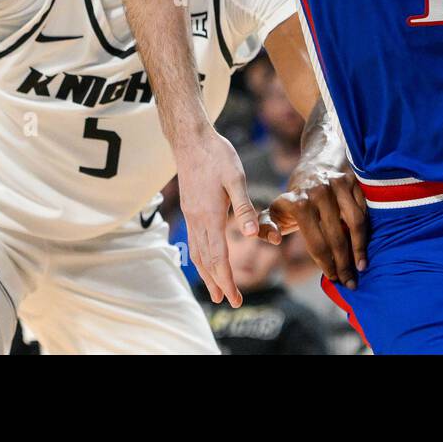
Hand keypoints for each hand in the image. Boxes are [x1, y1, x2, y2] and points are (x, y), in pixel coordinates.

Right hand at [174, 127, 256, 307]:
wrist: (190, 139)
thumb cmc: (216, 155)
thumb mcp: (236, 177)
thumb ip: (244, 206)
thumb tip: (252, 234)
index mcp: (210, 216)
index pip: (218, 258)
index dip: (226, 280)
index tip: (235, 299)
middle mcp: (197, 220)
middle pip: (206, 261)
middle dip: (217, 283)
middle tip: (227, 301)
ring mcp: (191, 214)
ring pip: (197, 252)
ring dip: (206, 273)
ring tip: (214, 289)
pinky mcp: (190, 208)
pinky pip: (194, 240)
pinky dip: (201, 257)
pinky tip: (206, 259)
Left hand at [258, 164, 368, 287]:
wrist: (317, 160)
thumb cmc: (296, 195)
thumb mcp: (276, 209)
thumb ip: (266, 226)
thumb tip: (274, 240)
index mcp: (298, 203)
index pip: (316, 243)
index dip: (325, 264)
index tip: (332, 279)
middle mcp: (318, 193)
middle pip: (336, 237)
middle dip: (343, 263)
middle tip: (349, 281)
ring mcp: (337, 185)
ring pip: (354, 224)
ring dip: (359, 249)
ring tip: (361, 267)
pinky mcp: (352, 181)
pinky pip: (363, 210)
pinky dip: (366, 229)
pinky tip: (365, 246)